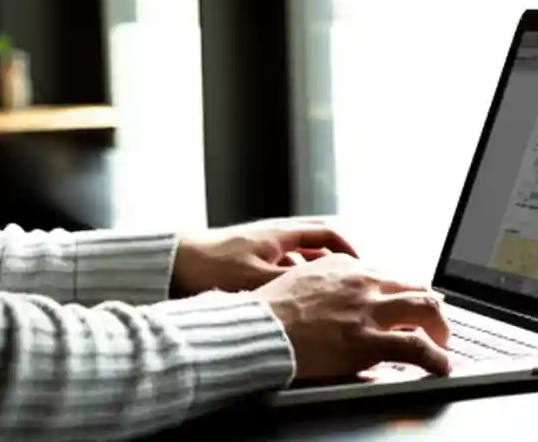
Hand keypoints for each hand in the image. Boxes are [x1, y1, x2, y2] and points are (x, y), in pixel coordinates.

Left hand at [172, 218, 357, 295]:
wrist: (174, 264)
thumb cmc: (213, 268)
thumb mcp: (258, 278)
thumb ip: (294, 282)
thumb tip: (329, 288)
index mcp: (282, 233)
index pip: (329, 233)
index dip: (350, 249)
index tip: (363, 268)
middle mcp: (275, 236)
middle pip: (319, 244)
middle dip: (339, 263)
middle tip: (354, 283)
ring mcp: (262, 248)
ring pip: (302, 259)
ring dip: (318, 274)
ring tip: (331, 298)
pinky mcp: (250, 262)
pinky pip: (285, 269)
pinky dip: (297, 282)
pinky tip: (296, 303)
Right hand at [253, 253, 451, 379]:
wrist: (258, 328)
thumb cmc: (269, 311)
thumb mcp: (299, 280)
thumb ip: (324, 282)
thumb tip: (332, 290)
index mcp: (346, 266)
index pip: (389, 274)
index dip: (403, 293)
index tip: (407, 305)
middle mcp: (363, 282)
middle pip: (415, 286)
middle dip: (429, 307)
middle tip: (432, 325)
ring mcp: (368, 310)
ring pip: (425, 308)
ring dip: (439, 327)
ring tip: (442, 343)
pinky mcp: (368, 341)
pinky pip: (416, 347)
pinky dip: (436, 357)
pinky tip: (441, 365)